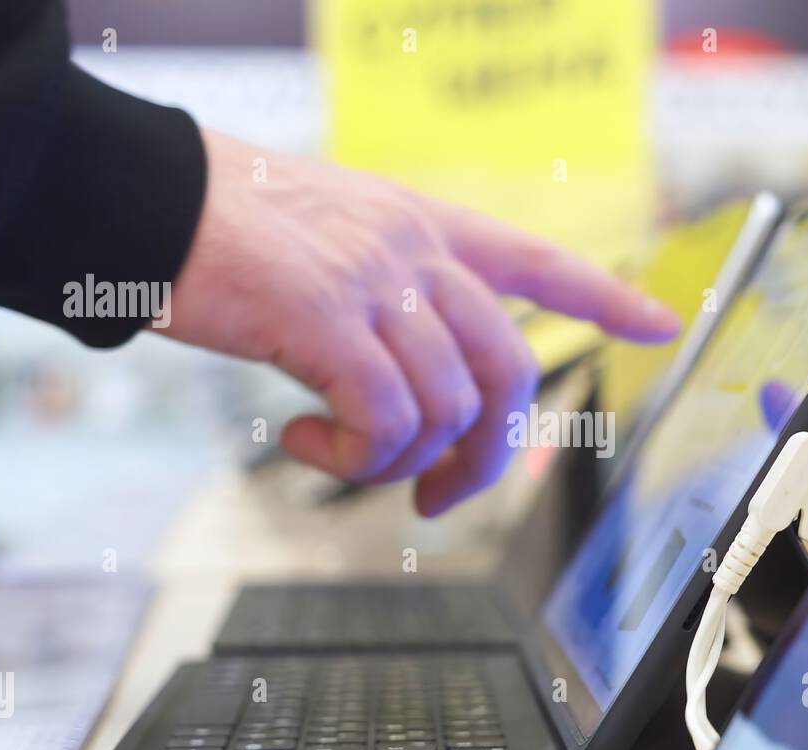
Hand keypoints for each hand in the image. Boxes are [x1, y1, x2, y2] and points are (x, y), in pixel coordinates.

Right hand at [163, 129, 680, 514]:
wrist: (148, 197)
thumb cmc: (227, 229)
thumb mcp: (331, 246)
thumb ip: (386, 301)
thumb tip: (410, 397)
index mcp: (424, 226)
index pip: (538, 259)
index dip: (604, 295)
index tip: (660, 321)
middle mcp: (416, 251)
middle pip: (510, 368)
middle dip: (487, 454)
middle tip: (438, 494)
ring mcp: (378, 284)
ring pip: (448, 407)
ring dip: (398, 462)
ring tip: (339, 452)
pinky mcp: (328, 320)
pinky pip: (387, 422)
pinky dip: (355, 457)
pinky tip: (304, 439)